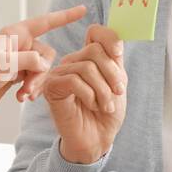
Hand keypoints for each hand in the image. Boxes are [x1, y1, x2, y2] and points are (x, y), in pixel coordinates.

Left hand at [0, 5, 87, 133]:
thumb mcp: (5, 64)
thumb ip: (29, 60)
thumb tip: (45, 63)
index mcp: (16, 33)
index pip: (46, 22)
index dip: (66, 16)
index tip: (83, 9)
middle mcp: (19, 43)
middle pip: (47, 54)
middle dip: (41, 73)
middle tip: (28, 89)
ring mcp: (19, 58)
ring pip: (43, 69)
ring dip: (36, 84)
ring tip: (23, 96)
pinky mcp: (18, 72)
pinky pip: (36, 79)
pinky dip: (31, 89)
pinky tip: (20, 98)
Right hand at [43, 23, 128, 163]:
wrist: (97, 139)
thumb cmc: (106, 113)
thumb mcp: (117, 83)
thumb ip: (115, 60)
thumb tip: (118, 38)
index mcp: (89, 58)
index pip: (95, 32)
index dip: (109, 38)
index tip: (119, 54)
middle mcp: (73, 62)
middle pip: (94, 51)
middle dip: (112, 73)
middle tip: (118, 92)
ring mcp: (60, 73)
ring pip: (86, 67)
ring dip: (103, 90)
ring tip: (105, 106)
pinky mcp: (52, 87)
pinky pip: (74, 81)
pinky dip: (89, 95)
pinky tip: (91, 106)